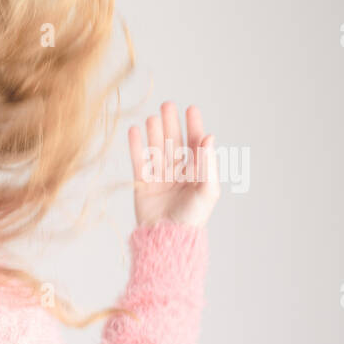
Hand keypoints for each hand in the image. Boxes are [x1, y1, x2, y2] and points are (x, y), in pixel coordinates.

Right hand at [127, 101, 220, 227]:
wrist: (167, 239)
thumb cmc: (192, 218)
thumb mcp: (207, 191)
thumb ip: (208, 164)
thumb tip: (209, 137)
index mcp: (197, 173)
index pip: (195, 145)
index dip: (193, 126)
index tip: (190, 109)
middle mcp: (178, 173)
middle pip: (174, 143)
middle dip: (171, 124)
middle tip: (167, 105)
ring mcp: (160, 178)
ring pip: (156, 150)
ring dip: (154, 133)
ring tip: (152, 117)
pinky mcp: (143, 185)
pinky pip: (139, 162)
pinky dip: (136, 147)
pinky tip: (134, 132)